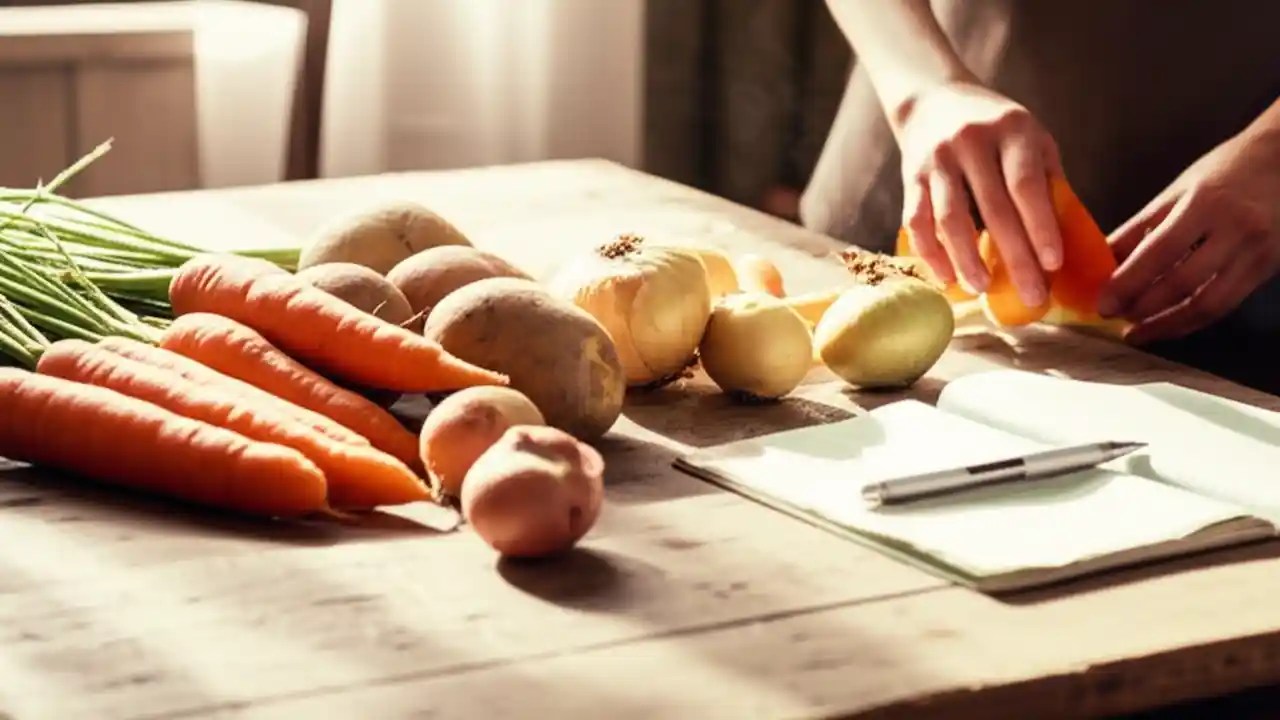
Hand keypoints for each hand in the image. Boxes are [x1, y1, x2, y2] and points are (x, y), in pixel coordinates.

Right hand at [896, 81, 1063, 306]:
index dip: (1040, 226)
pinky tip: (946, 277)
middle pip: (994, 209)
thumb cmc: (995, 127)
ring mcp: (938, 159)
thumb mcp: (1030, 138)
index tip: (1053, 264)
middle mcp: (972, 141)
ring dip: (967, 260)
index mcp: (1012, 130)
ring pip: (950, 219)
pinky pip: (917, 221)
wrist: (933, 98)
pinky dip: (931, 253)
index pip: (1026, 185)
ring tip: (982, 289)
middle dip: (1014, 258)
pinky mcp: (910, 176)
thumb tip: (1067, 238)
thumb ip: (1046, 180)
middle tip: (1031, 296)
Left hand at [1099, 128, 1279, 344]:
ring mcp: (1257, 252)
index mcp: (1205, 204)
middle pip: (1183, 284)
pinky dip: (1194, 319)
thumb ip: (1140, 227)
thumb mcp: (1178, 190)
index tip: (1103, 304)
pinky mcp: (1269, 269)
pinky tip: (1170, 324)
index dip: (1129, 283)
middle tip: (1115, 319)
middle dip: (1144, 309)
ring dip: (1168, 324)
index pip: (1160, 252)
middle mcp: (1236, 231)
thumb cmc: (1226, 170)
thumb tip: (1101, 260)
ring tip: (1138, 332)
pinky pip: (1227, 305)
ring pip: (1208, 304)